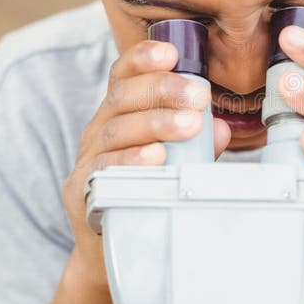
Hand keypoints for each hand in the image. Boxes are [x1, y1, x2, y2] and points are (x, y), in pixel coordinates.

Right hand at [63, 39, 230, 286]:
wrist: (113, 250)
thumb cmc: (148, 193)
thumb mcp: (176, 163)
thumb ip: (197, 145)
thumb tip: (221, 128)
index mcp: (118, 114)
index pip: (123, 75)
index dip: (143, 58)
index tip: (171, 52)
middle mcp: (98, 131)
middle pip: (122, 97)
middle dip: (162, 90)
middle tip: (199, 96)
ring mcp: (86, 161)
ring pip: (115, 131)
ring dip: (154, 124)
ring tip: (189, 126)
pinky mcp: (81, 192)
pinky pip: (103, 170)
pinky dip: (130, 161)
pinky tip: (155, 156)